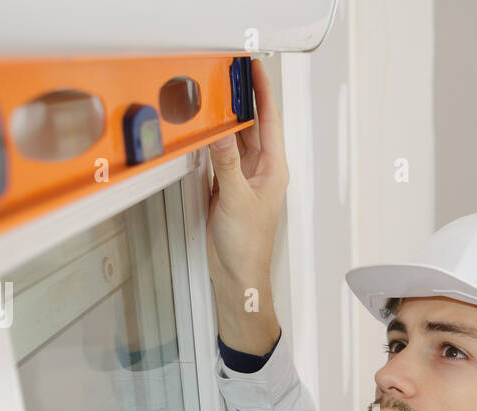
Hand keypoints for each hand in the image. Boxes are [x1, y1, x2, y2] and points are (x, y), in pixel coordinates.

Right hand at [206, 57, 288, 350]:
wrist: (237, 276)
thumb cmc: (247, 246)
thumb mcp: (235, 199)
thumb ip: (226, 164)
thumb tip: (221, 132)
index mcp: (273, 169)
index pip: (269, 121)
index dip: (262, 92)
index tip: (254, 68)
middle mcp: (261, 170)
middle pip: (252, 125)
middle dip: (241, 98)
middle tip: (229, 72)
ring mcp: (243, 178)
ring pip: (235, 139)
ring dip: (226, 117)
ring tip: (215, 92)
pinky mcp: (227, 187)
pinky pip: (220, 155)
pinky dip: (212, 140)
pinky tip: (203, 128)